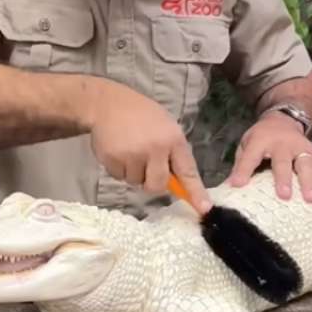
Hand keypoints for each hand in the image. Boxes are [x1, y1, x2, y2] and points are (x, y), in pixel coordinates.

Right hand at [85, 79, 211, 213]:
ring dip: (133, 173)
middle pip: (158, 185)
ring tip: (128, 150)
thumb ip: (172, 153)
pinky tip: (117, 150)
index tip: (204, 208)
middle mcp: (155, 148)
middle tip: (146, 168)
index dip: (196, 192)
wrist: (107, 104)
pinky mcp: (113, 159)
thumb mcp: (165, 126)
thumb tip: (177, 183)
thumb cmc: (140, 115)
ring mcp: (132, 155)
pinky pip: (119, 177)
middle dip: (152, 182)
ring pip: (136, 182)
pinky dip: (118, 169)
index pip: (187, 171)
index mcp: (173, 139)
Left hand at [228, 114, 311, 202]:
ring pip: (305, 164)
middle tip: (284, 195)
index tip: (237, 185)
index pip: (250, 157)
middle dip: (283, 179)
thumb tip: (231, 187)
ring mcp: (300, 147)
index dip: (243, 170)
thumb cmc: (261, 138)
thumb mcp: (246, 145)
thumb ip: (241, 164)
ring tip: (310, 199)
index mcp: (260, 141)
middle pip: (282, 161)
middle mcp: (282, 144)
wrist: (283, 119)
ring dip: (308, 182)